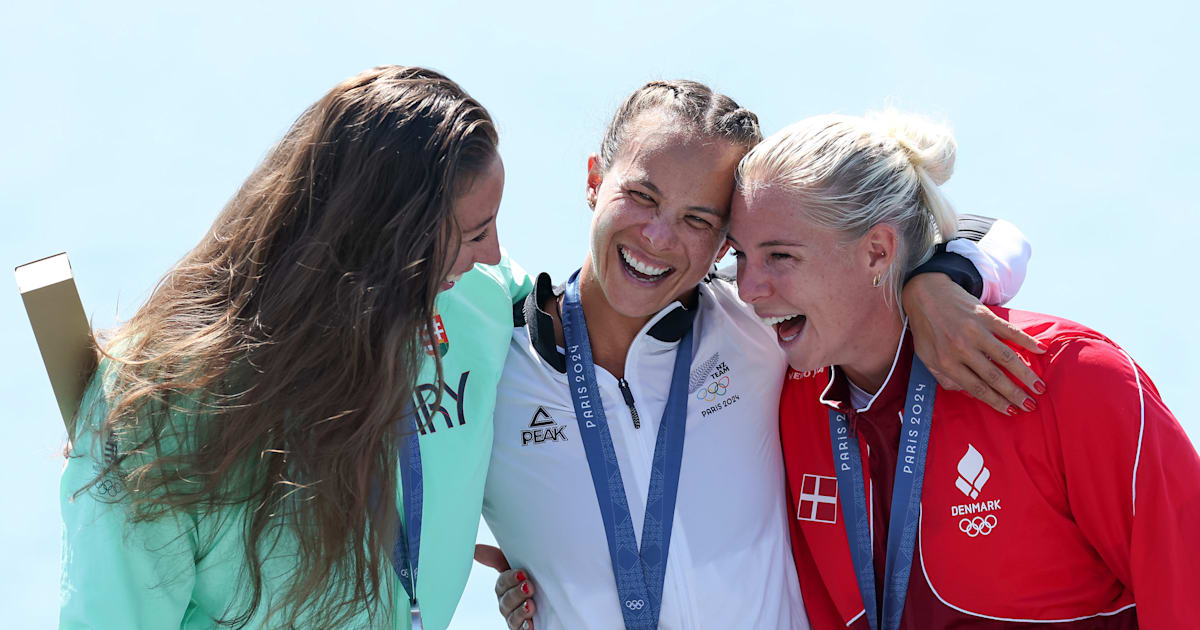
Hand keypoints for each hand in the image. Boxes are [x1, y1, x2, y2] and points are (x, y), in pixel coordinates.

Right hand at [475, 544, 535, 629]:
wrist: (557, 598)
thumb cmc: (539, 579)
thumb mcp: (525, 564)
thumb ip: (500, 558)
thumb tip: (475, 549)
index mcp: (509, 586)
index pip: (502, 583)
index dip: (510, 579)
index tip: (523, 573)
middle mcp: (510, 603)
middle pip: (505, 601)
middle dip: (516, 593)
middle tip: (529, 587)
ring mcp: (516, 618)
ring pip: (511, 617)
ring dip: (520, 611)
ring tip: (531, 605)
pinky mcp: (524, 629)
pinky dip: (524, 627)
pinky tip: (530, 623)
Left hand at [902, 273, 1046, 414]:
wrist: (925, 293)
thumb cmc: (926, 329)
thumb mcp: (926, 357)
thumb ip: (944, 377)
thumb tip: (968, 393)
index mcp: (946, 361)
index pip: (976, 388)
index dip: (996, 401)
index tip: (1011, 411)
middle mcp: (961, 348)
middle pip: (994, 377)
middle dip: (1015, 394)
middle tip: (1031, 405)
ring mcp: (975, 331)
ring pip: (1006, 358)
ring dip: (1025, 374)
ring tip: (1040, 387)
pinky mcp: (985, 316)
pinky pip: (1010, 331)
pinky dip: (1027, 341)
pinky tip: (1040, 350)